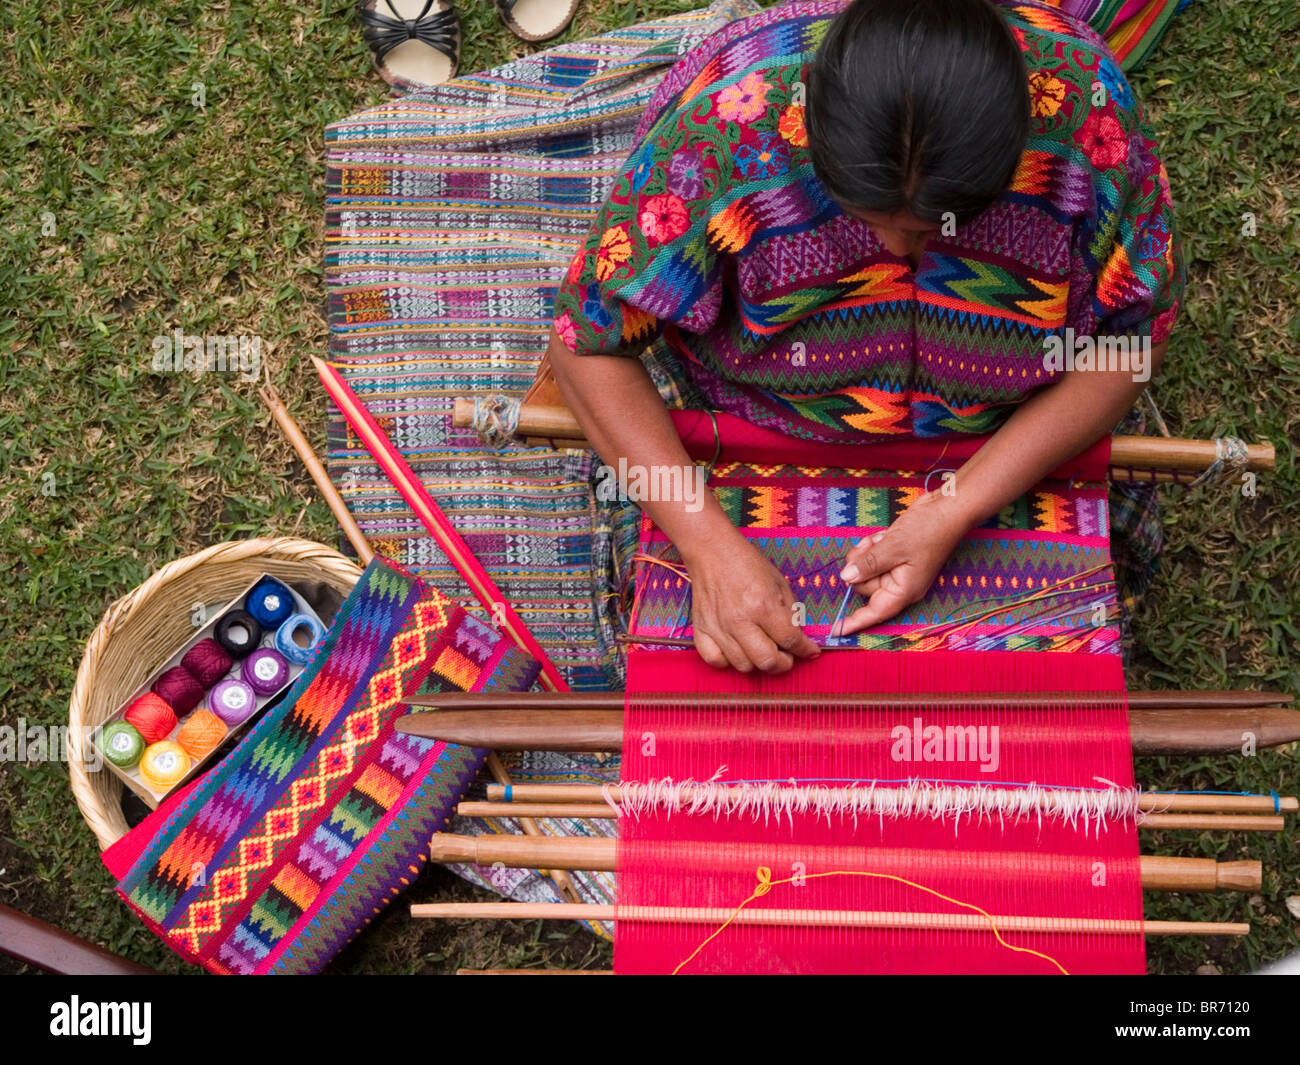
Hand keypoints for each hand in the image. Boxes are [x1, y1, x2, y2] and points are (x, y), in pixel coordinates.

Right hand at [683, 534, 820, 673]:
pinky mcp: (702, 630)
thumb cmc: (748, 565)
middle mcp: (740, 621)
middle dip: (784, 663)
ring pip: (743, 666)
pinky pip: (715, 661)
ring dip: (758, 663)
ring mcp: (718, 628)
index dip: (805, 650)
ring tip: (763, 650)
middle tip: (787, 656)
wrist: (713, 552)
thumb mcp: (780, 583)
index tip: (810, 651)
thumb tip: (798, 639)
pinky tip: (737, 651)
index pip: (791, 640)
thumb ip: (791, 614)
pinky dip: (728, 662)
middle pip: (767, 661)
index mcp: (763, 605)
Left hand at [836, 492, 969, 634]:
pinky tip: (882, 536)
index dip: (853, 622)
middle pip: (864, 586)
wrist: (947, 509)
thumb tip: (846, 578)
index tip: (835, 630)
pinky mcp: (894, 558)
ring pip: (865, 570)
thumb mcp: (894, 547)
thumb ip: (868, 564)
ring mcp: (897, 571)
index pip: (874, 613)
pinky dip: (872, 546)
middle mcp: (900, 585)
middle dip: (860, 566)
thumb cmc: (928, 530)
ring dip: (866, 553)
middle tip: (870, 548)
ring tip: (880, 540)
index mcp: (904, 591)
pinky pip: (872, 558)